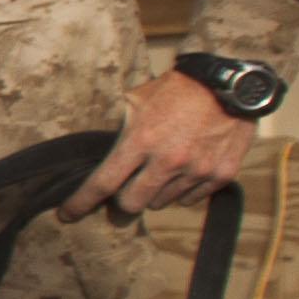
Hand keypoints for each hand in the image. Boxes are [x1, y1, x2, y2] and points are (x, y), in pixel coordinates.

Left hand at [69, 68, 255, 217]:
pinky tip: (185, 169)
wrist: (231, 84)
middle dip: (123, 201)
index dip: (81, 203)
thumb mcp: (137, 99)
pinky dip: (183, 190)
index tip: (67, 215)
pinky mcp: (221, 175)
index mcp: (141, 140)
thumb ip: (119, 128)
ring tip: (162, 169)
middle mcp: (168, 160)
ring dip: (155, 192)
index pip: (103, 183)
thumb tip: (97, 152)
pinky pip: (190, 199)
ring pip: (162, 202)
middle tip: (125, 192)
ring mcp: (196, 170)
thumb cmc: (178, 89)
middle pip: (131, 204)